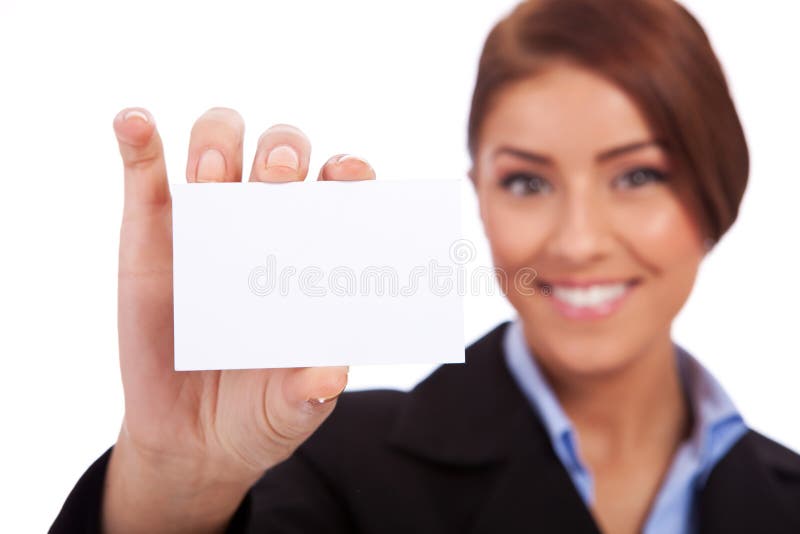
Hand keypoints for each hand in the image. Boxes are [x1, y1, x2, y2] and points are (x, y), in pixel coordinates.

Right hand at [104, 107, 376, 532]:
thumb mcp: (290, 410)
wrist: (194, 437)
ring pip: (217, 147)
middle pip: (280, 155)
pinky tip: (134, 121)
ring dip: (217, 142)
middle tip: (278, 174)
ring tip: (212, 174)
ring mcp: (207, 224)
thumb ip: (308, 394)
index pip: (338, 192)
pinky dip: (137, 140)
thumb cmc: (261, 410)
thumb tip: (328, 376)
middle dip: (282, 151)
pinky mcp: (150, 233)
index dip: (347, 173)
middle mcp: (266, 226)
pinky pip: (143, 174)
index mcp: (313, 255)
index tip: (348, 175)